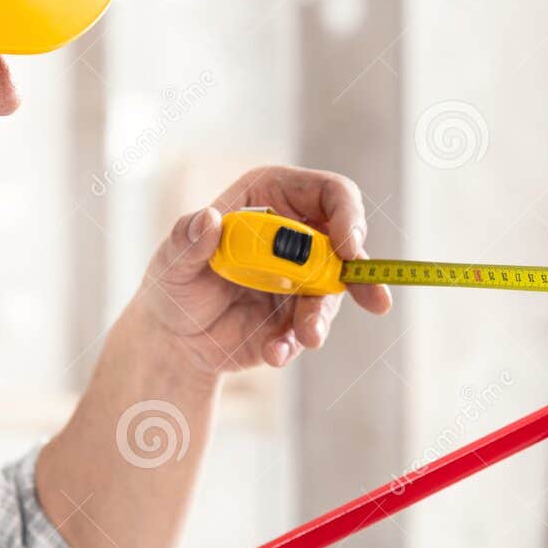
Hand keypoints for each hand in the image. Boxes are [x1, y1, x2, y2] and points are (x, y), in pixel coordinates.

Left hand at [133, 166, 393, 377]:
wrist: (175, 339)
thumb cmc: (174, 284)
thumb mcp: (171, 261)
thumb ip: (187, 240)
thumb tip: (207, 219)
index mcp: (273, 199)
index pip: (332, 194)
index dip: (348, 216)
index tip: (347, 247)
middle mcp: (298, 236)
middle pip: (348, 245)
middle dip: (361, 274)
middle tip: (376, 300)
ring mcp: (304, 279)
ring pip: (333, 293)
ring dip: (321, 317)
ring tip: (307, 338)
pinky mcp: (300, 316)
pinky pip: (310, 328)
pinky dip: (294, 342)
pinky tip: (274, 353)